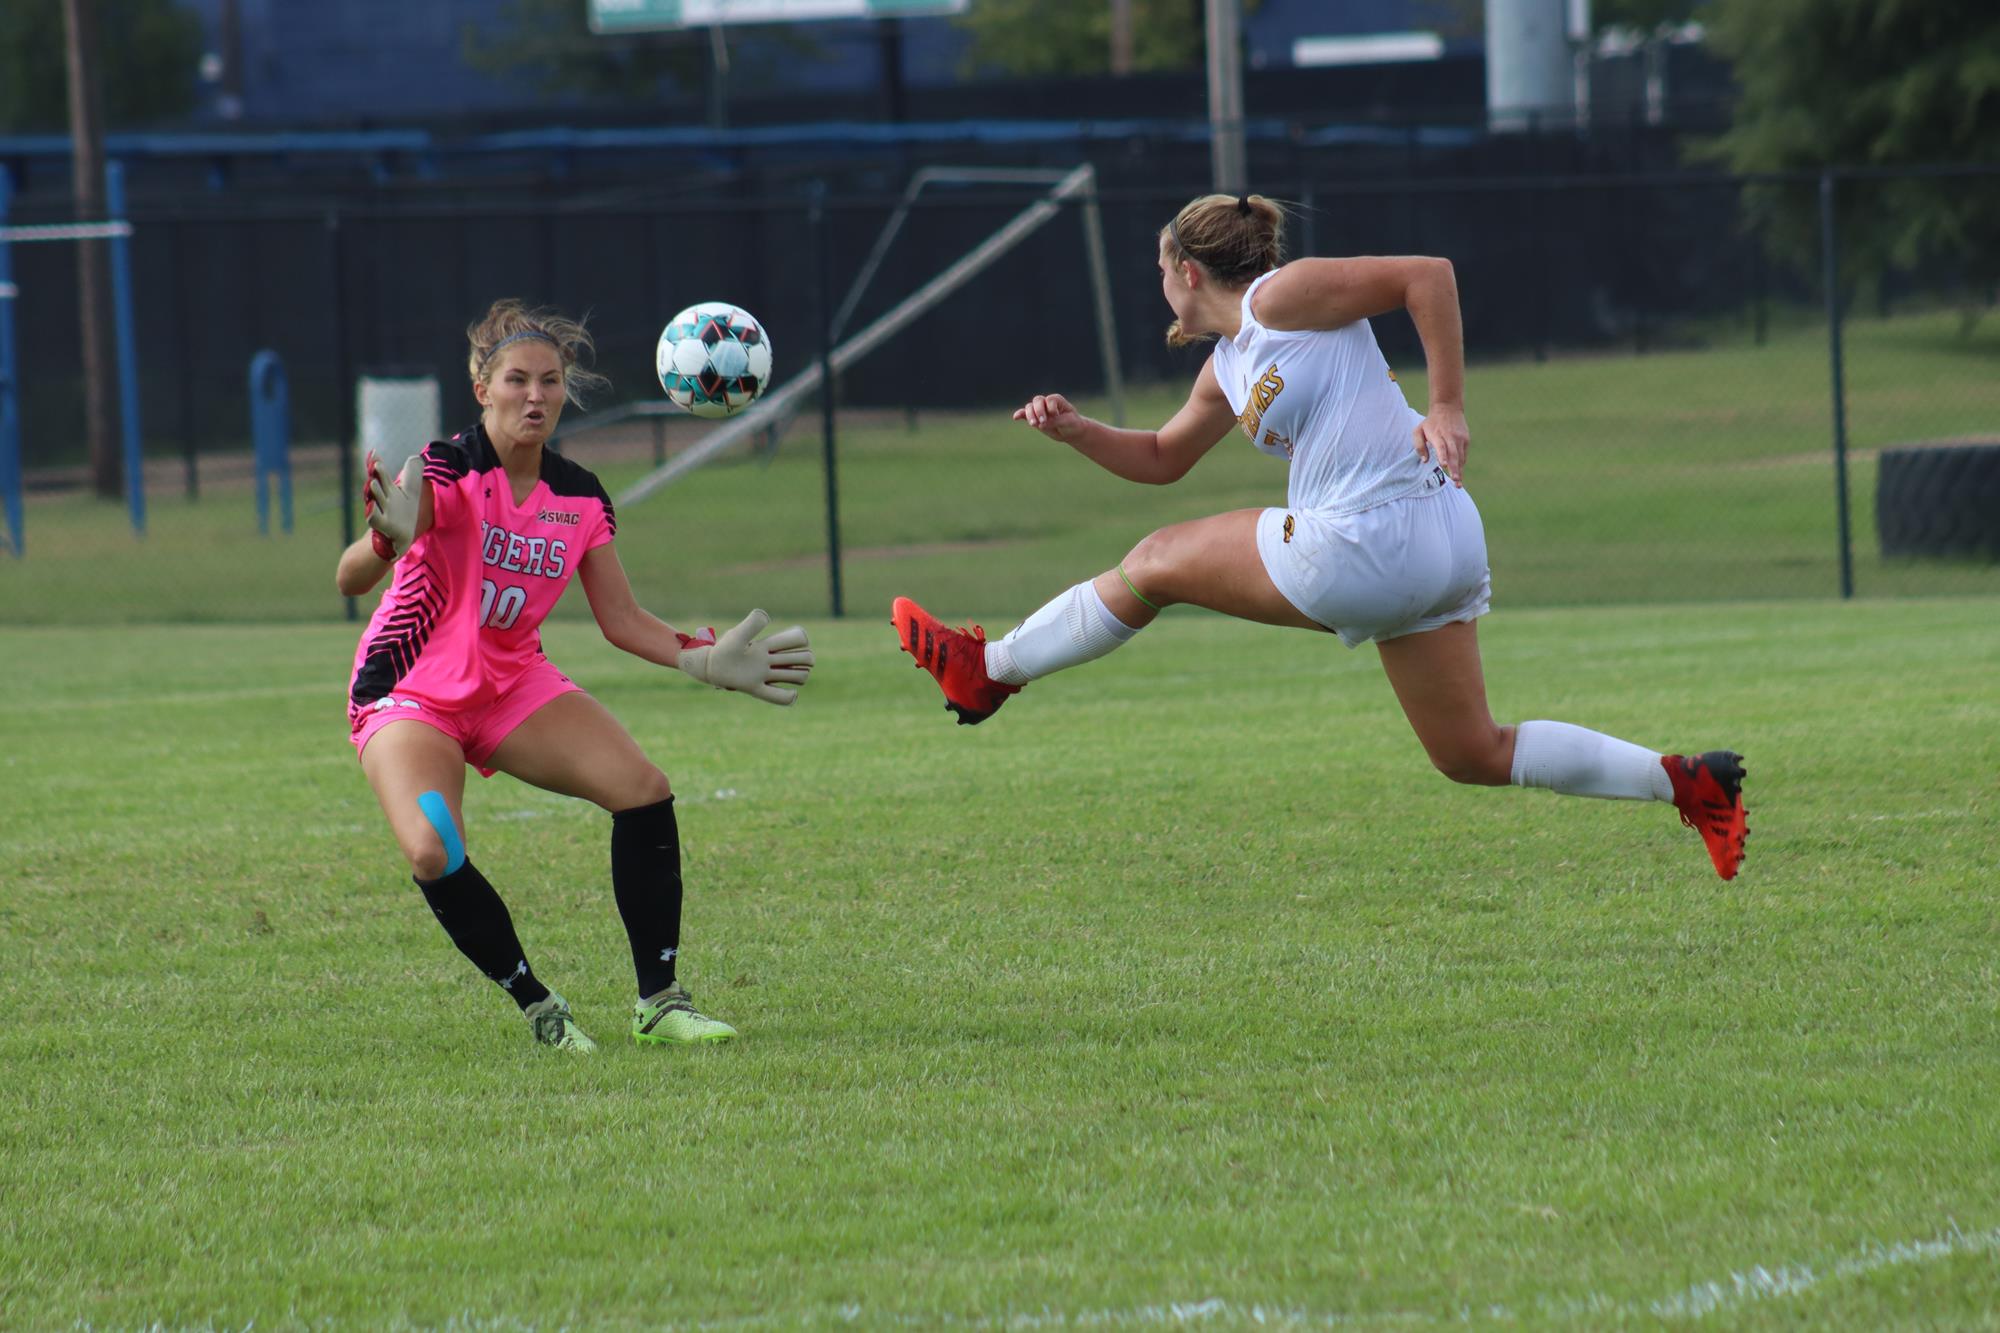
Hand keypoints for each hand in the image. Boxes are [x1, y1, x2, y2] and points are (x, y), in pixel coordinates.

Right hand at [365, 452, 423, 555]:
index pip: (381, 474)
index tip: (373, 452)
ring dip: (373, 491)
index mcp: (388, 490)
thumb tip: (415, 457)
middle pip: (376, 484)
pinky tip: (371, 505)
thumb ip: (411, 475)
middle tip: (375, 464)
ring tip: (372, 482)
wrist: (400, 538)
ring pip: (374, 500)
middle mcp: (382, 499)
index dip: (376, 463)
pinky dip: (372, 513)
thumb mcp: (409, 492)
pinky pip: (375, 519)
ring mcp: (381, 512)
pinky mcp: (382, 526)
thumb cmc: (403, 513)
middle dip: (375, 474)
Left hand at [676, 609, 813, 705]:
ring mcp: (765, 675)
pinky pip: (777, 696)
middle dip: (803, 658)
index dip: (799, 639)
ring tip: (786, 674)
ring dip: (798, 675)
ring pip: (797, 675)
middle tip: (786, 660)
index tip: (784, 641)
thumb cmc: (723, 647)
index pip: (797, 639)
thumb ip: (752, 624)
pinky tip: (791, 694)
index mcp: (768, 646)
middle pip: (802, 658)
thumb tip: (768, 618)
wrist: (707, 665)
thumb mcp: (738, 634)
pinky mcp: (755, 689)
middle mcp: (770, 660)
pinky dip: (788, 697)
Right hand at [1012, 393, 1085, 442]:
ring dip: (1029, 415)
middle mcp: (1047, 403)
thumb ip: (1055, 421)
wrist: (1070, 431)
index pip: (1049, 399)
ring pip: (1030, 407)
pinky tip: (1015, 417)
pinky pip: (1024, 414)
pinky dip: (1020, 415)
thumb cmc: (1072, 423)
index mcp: (1057, 400)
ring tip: (1034, 425)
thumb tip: (1040, 424)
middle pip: (1037, 400)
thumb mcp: (1068, 422)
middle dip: (1038, 410)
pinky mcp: (1034, 418)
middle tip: (1042, 422)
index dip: (1051, 408)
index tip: (1057, 416)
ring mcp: (1039, 410)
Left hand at [1412, 405, 1468, 485]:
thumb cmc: (1430, 423)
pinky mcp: (1466, 439)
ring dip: (1459, 470)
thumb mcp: (1418, 430)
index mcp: (1437, 435)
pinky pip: (1464, 454)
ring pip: (1460, 457)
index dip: (1442, 456)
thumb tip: (1424, 461)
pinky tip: (1459, 473)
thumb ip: (1419, 446)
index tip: (1444, 465)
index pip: (1441, 446)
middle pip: (1453, 454)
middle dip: (1454, 468)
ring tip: (1458, 483)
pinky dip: (1461, 464)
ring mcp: (1460, 438)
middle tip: (1455, 481)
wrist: (1448, 408)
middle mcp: (1450, 437)